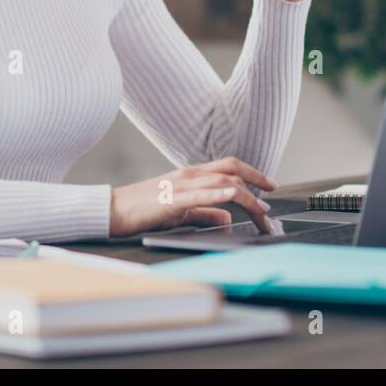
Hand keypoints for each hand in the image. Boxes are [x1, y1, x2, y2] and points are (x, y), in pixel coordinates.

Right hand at [109, 157, 277, 236]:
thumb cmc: (144, 210)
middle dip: (257, 183)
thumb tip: (228, 218)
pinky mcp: (171, 200)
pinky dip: (219, 194)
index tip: (269, 187)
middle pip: (231, 170)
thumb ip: (205, 213)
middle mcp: (189, 174)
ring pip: (222, 183)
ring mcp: (180, 185)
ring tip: (262, 211)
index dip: (253, 174)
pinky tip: (232, 195)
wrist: (113, 210)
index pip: (228, 167)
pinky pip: (199, 195)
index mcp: (191, 174)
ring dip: (247, 197)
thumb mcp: (181, 211)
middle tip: (272, 202)